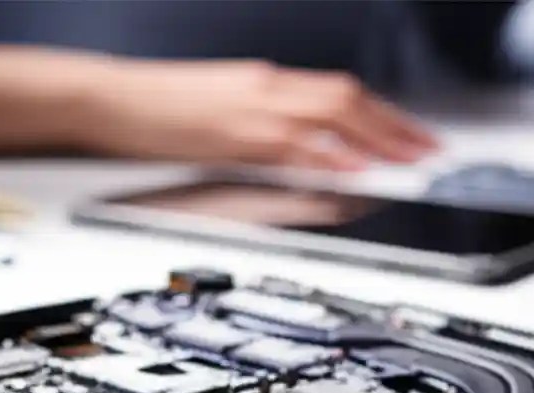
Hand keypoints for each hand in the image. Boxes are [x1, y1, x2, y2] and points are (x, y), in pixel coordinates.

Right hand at [76, 58, 438, 168]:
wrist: (106, 98)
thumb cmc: (150, 106)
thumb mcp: (213, 108)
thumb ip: (255, 121)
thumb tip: (292, 145)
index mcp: (260, 81)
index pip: (335, 91)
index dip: (380, 112)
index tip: (408, 132)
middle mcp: (264, 88)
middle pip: (346, 99)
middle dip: (393, 125)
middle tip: (427, 149)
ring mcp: (250, 109)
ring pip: (331, 116)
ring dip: (376, 139)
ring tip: (408, 162)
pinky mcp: (233, 135)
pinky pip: (294, 145)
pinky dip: (329, 158)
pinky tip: (353, 171)